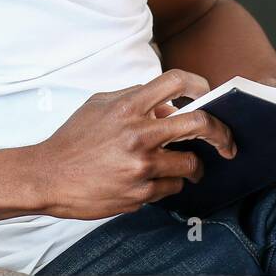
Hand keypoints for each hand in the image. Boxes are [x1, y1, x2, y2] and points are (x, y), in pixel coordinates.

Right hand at [31, 69, 237, 219]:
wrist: (48, 176)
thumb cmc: (73, 139)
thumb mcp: (99, 105)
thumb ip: (133, 97)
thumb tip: (167, 104)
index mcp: (127, 107)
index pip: (176, 82)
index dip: (198, 84)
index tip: (207, 94)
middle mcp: (138, 134)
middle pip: (199, 124)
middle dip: (222, 134)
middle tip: (227, 142)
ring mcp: (141, 166)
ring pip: (190, 163)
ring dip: (193, 165)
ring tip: (188, 166)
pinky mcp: (139, 193)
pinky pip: (172, 187)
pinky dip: (170, 183)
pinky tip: (156, 179)